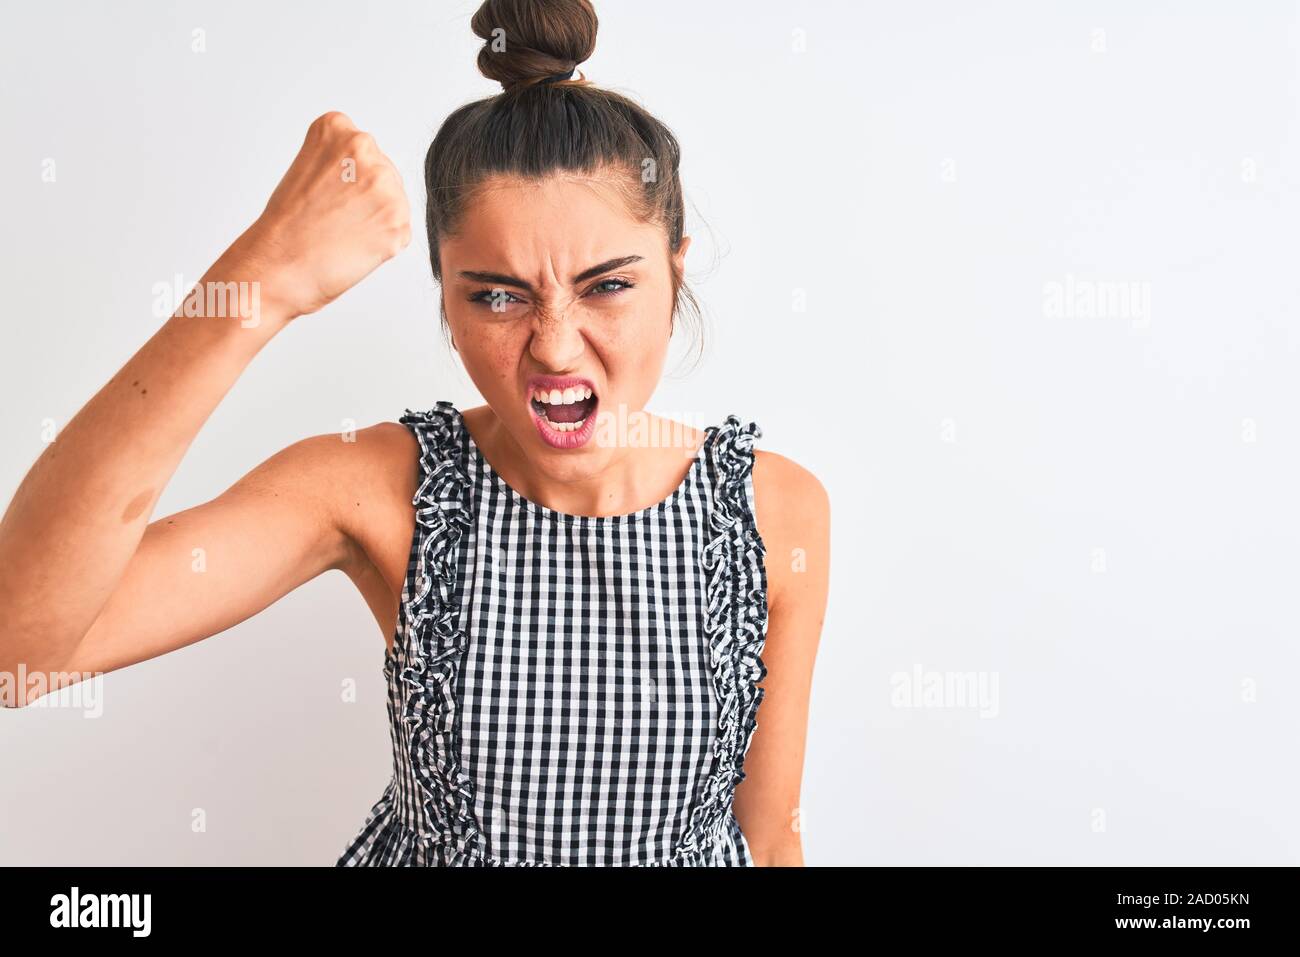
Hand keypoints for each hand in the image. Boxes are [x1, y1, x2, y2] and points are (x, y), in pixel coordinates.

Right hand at [228, 111, 411, 319]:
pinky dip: (383, 244)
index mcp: (337, 128)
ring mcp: (385, 185)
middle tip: (334, 218)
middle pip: (383, 175)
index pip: (362, 151)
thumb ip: (344, 161)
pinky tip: (354, 247)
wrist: (277, 265)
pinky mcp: (398, 222)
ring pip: (394, 203)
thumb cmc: (286, 224)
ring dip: (376, 220)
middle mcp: (365, 149)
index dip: (345, 179)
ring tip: (342, 232)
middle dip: (365, 198)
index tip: (324, 193)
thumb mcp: (307, 167)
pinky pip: (400, 232)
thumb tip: (382, 175)